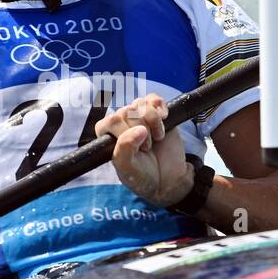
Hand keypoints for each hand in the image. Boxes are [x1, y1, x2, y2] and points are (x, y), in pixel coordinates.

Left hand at [93, 93, 194, 207]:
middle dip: (141, 130)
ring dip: (153, 122)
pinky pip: (154, 99)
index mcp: (109, 135)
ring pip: (141, 104)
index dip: (124, 132)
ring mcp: (139, 116)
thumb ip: (125, 149)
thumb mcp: (128, 168)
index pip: (110, 121)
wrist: (168, 179)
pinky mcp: (156, 112)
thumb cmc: (142, 175)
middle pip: (127, 111)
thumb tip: (139, 130)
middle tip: (147, 148)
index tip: (136, 148)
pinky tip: (164, 123)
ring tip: (155, 138)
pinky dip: (161, 110)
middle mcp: (122, 123)